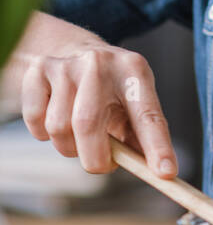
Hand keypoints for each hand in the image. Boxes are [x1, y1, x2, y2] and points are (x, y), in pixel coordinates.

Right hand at [12, 15, 176, 176]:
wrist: (73, 49)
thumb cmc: (110, 89)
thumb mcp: (133, 102)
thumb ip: (141, 137)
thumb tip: (155, 173)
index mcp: (134, 70)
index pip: (148, 114)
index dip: (157, 146)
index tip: (165, 174)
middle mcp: (100, 63)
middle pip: (88, 124)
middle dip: (94, 158)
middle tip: (101, 164)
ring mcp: (66, 64)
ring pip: (58, 127)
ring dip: (68, 147)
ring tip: (79, 136)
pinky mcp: (38, 69)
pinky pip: (35, 120)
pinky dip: (43, 134)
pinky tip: (56, 118)